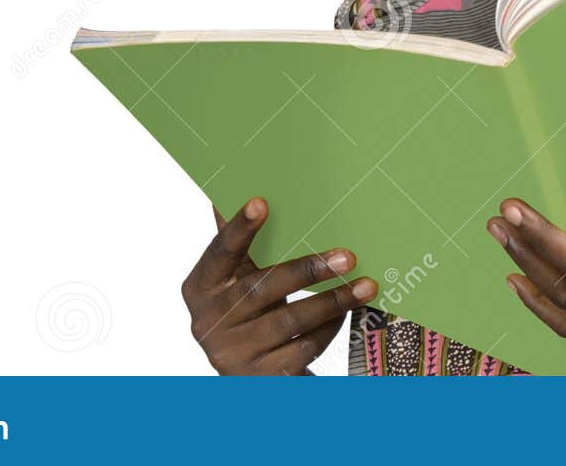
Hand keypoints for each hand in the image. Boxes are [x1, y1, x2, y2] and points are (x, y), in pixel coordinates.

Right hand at [182, 196, 375, 374]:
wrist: (254, 378)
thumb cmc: (249, 312)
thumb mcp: (238, 280)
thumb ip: (240, 246)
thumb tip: (243, 187)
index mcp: (200, 287)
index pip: (220, 252)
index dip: (240, 228)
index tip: (263, 201)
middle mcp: (209, 322)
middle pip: (261, 289)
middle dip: (308, 269)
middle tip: (348, 256)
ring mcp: (233, 355)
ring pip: (290, 321)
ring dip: (333, 300)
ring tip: (366, 285)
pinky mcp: (261, 378)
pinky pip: (303, 348)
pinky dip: (329, 328)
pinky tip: (347, 311)